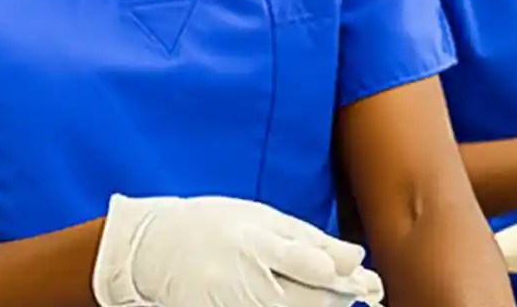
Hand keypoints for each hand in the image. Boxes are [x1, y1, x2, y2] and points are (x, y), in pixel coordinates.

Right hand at [93, 194, 383, 306]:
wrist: (152, 251)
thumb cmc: (213, 226)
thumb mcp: (261, 219)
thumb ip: (308, 240)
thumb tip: (356, 257)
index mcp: (254, 243)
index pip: (310, 267)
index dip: (343, 276)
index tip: (363, 278)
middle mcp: (244, 279)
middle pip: (309, 301)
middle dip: (338, 298)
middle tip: (351, 290)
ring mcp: (232, 305)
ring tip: (320, 295)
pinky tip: (293, 301)